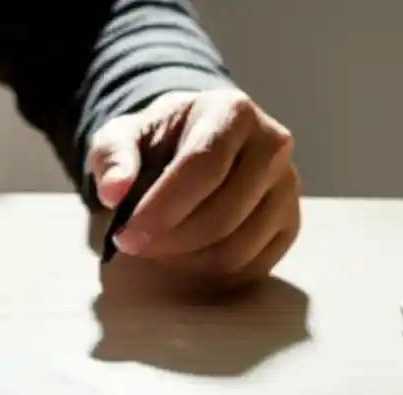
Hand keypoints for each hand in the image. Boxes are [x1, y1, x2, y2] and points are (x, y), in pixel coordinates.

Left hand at [87, 86, 301, 288]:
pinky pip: (251, 267)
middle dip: (170, 241)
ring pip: (237, 248)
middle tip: (134, 245)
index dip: (162, 209)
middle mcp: (273, 145)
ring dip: (187, 262)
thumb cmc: (159, 142)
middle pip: (223, 214)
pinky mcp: (289, 224)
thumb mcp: (123, 137)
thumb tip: (113, 191)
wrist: (194, 146)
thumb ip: (112, 157)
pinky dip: (210, 274)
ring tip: (157, 248)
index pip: (203, 167)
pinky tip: (184, 257)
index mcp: (233, 112)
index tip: (126, 236)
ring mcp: (288, 187)